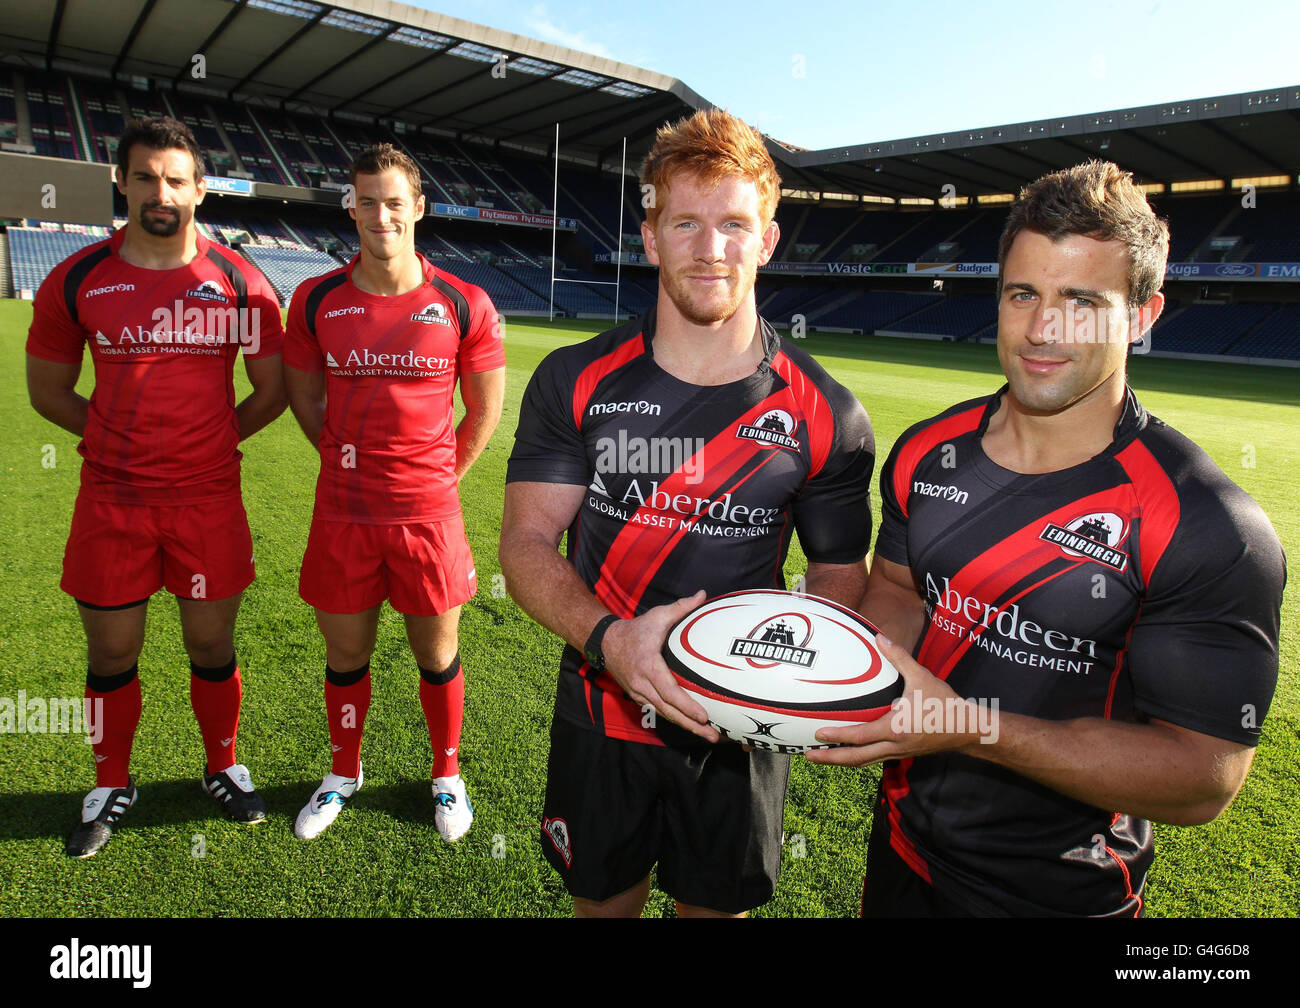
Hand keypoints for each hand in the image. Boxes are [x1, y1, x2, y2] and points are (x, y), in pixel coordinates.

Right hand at [601, 590, 717, 742]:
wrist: (606, 642)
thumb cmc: (635, 629)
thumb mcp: (657, 615)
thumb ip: (681, 607)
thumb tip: (703, 594)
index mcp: (649, 667)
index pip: (669, 691)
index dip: (686, 706)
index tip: (703, 716)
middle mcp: (643, 684)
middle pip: (669, 710)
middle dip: (692, 725)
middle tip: (713, 736)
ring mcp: (639, 693)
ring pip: (664, 714)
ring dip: (686, 726)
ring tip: (708, 735)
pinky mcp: (639, 697)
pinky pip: (659, 711)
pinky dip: (676, 720)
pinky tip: (692, 726)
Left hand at [805, 635, 988, 765]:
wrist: (969, 729)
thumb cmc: (945, 704)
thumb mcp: (922, 677)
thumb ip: (900, 658)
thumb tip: (881, 638)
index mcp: (895, 728)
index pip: (859, 736)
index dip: (837, 737)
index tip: (817, 735)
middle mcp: (893, 745)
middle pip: (856, 759)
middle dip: (831, 759)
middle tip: (808, 756)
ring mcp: (898, 752)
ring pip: (865, 762)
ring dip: (843, 761)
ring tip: (823, 757)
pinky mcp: (903, 752)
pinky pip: (875, 758)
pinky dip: (859, 756)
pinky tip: (851, 750)